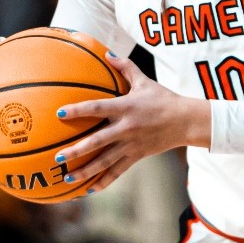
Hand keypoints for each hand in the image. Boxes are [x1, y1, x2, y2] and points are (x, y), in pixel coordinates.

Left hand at [51, 54, 208, 194]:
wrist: (185, 121)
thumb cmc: (163, 98)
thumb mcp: (144, 81)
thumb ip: (125, 67)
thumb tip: (107, 53)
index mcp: (126, 107)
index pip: (97, 108)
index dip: (79, 110)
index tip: (60, 113)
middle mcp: (126, 128)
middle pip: (98, 141)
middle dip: (77, 150)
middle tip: (58, 157)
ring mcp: (131, 144)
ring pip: (105, 161)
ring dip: (85, 171)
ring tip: (67, 178)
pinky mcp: (137, 156)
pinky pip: (117, 171)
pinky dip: (104, 181)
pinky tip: (89, 189)